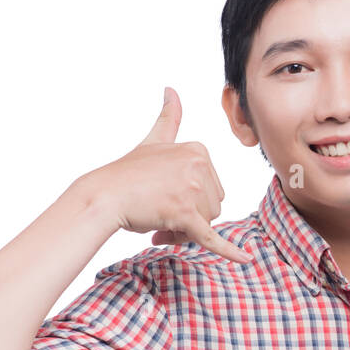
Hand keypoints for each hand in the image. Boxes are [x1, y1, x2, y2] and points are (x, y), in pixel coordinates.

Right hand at [82, 86, 251, 263]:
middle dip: (190, 219)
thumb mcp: (153, 142)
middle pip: (213, 207)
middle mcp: (200, 166)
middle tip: (160, 217)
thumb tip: (171, 89)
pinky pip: (212, 238)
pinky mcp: (186, 214)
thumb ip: (169, 118)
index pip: (212, 189)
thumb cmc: (126, 174)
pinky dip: (229, 251)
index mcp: (199, 150)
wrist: (103, 196)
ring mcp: (193, 189)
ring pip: (207, 224)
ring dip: (184, 232)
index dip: (192, 201)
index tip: (165, 200)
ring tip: (158, 225)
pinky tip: (246, 260)